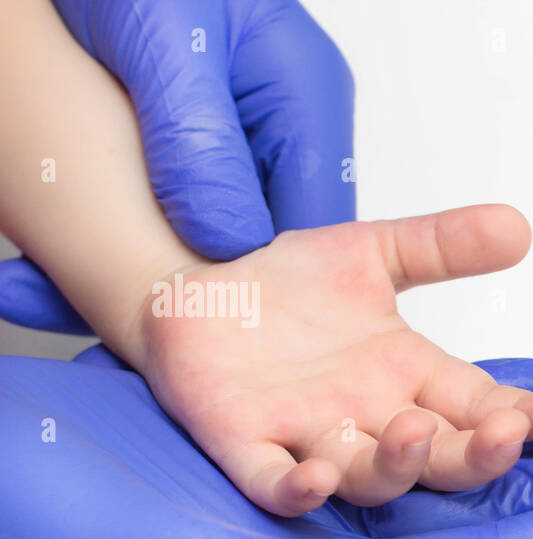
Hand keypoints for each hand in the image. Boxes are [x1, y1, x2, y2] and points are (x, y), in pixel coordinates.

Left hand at [0, 0, 351, 332]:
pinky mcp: (190, 146)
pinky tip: (45, 261)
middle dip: (189, 286)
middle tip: (123, 328)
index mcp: (304, 100)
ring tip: (57, 293)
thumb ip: (199, 142)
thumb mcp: (164, 41)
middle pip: (261, 242)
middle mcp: (281, 127)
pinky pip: (161, 209)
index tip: (194, 324)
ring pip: (205, 234)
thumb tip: (226, 242)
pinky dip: (101, 237)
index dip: (259, 286)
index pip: (312, 227)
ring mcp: (238, 139)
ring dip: (134, 267)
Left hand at [129, 203, 532, 514]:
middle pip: (442, 457)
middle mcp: (373, 419)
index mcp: (411, 378)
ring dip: (399, 463)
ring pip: (372, 477)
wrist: (194, 290)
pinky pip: (276, 484)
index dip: (526, 415)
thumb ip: (442, 245)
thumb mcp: (372, 252)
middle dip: (479, 452)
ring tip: (415, 429)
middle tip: (509, 432)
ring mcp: (313, 438)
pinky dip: (299, 489)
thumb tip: (520, 226)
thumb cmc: (286, 285)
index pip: (482, 407)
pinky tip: (317, 479)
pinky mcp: (248, 446)